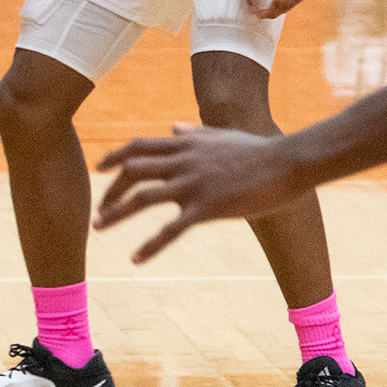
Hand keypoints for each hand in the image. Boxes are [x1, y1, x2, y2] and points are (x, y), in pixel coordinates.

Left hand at [94, 124, 309, 262]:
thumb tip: (174, 127)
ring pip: (143, 198)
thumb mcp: (221, 136)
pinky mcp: (207, 207)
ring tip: (98, 228)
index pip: (138, 146)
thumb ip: (193, 133)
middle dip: (110, 190)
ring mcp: (193, 184)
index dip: (114, 156)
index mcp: (186, 144)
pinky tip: (136, 259)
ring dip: (116, 213)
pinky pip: (171, 229)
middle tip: (98, 210)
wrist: (288, 162)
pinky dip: (150, 245)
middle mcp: (183, 161)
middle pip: (132, 171)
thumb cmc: (258, 150)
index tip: (98, 168)